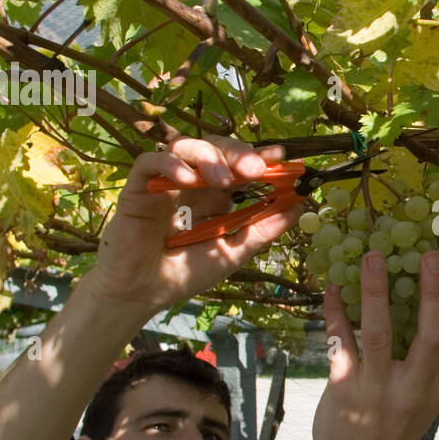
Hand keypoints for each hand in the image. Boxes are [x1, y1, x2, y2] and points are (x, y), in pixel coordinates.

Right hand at [85, 136, 300, 311]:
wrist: (144, 293)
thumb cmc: (186, 272)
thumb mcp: (233, 252)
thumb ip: (263, 231)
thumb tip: (300, 207)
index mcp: (217, 194)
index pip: (240, 165)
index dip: (261, 157)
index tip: (282, 157)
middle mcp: (193, 181)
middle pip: (217, 149)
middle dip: (239, 154)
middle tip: (257, 169)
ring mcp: (166, 181)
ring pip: (186, 147)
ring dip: (210, 159)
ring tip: (226, 181)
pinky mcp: (138, 186)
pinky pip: (150, 162)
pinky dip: (170, 165)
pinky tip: (187, 179)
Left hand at [311, 249, 438, 439]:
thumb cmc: (392, 430)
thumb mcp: (424, 400)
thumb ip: (429, 362)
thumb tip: (426, 302)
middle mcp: (416, 390)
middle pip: (433, 336)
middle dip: (434, 292)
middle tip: (429, 254)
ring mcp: (379, 392)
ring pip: (381, 334)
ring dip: (376, 291)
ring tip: (372, 256)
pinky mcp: (344, 393)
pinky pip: (340, 344)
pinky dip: (335, 313)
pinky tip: (331, 287)